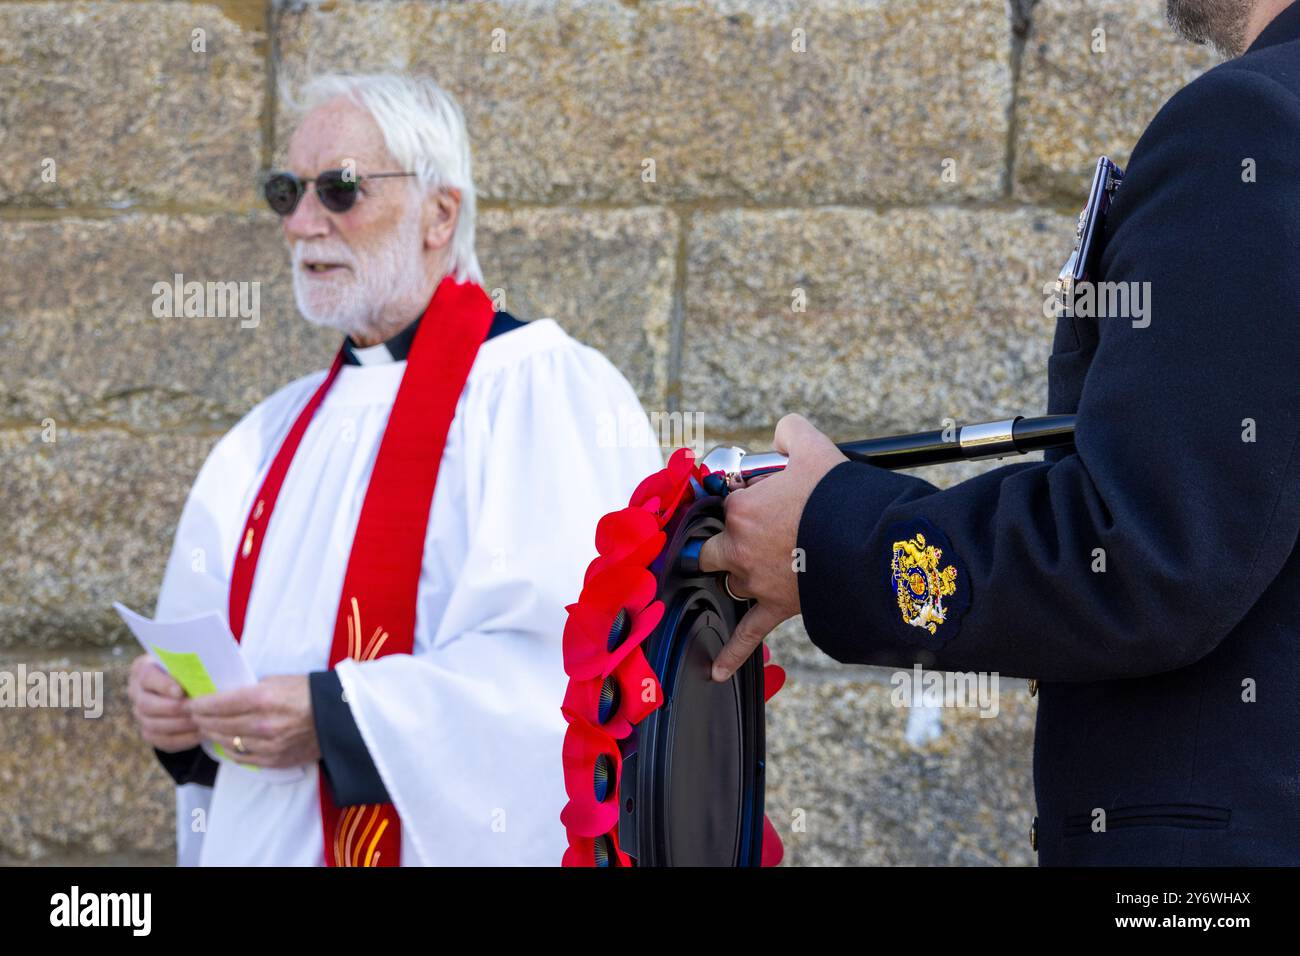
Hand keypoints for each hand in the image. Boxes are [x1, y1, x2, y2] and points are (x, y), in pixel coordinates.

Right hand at [128, 654, 201, 752]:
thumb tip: (205, 678)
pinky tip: (199, 734)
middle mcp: (137, 692)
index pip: (147, 676)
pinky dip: (183, 739)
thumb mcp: (189, 664)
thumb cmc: (191, 670)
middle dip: (173, 708)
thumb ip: (190, 668)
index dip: (163, 685)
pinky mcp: (150, 733)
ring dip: (179, 725)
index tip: (181, 692)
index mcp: (143, 669)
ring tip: (201, 722)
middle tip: (195, 709)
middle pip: (146, 704)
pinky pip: (162, 740)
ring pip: (152, 724)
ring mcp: (140, 714)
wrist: (189, 689)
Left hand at [188, 675, 318, 768]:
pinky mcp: (274, 760)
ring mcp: (268, 745)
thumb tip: (224, 694)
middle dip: (201, 719)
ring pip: (226, 742)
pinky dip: (229, 748)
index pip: (217, 704)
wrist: (338, 716)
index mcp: (263, 698)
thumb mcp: (278, 680)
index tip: (190, 703)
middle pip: (217, 724)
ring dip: (212, 734)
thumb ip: (250, 689)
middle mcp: (263, 724)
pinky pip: (241, 757)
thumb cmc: (307, 692)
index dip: (198, 704)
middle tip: (193, 715)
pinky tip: (225, 741)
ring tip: (206, 727)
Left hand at [699, 413, 846, 681]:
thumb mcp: (813, 447)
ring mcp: (754, 581)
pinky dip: (731, 653)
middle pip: (711, 546)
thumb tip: (783, 434)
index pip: (722, 500)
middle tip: (742, 533)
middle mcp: (738, 548)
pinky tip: (715, 669)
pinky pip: (747, 635)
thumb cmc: (836, 497)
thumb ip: (790, 432)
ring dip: (736, 577)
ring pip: (730, 582)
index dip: (739, 494)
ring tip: (752, 570)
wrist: (867, 546)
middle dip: (720, 540)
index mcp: (740, 509)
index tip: (757, 494)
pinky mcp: (775, 608)